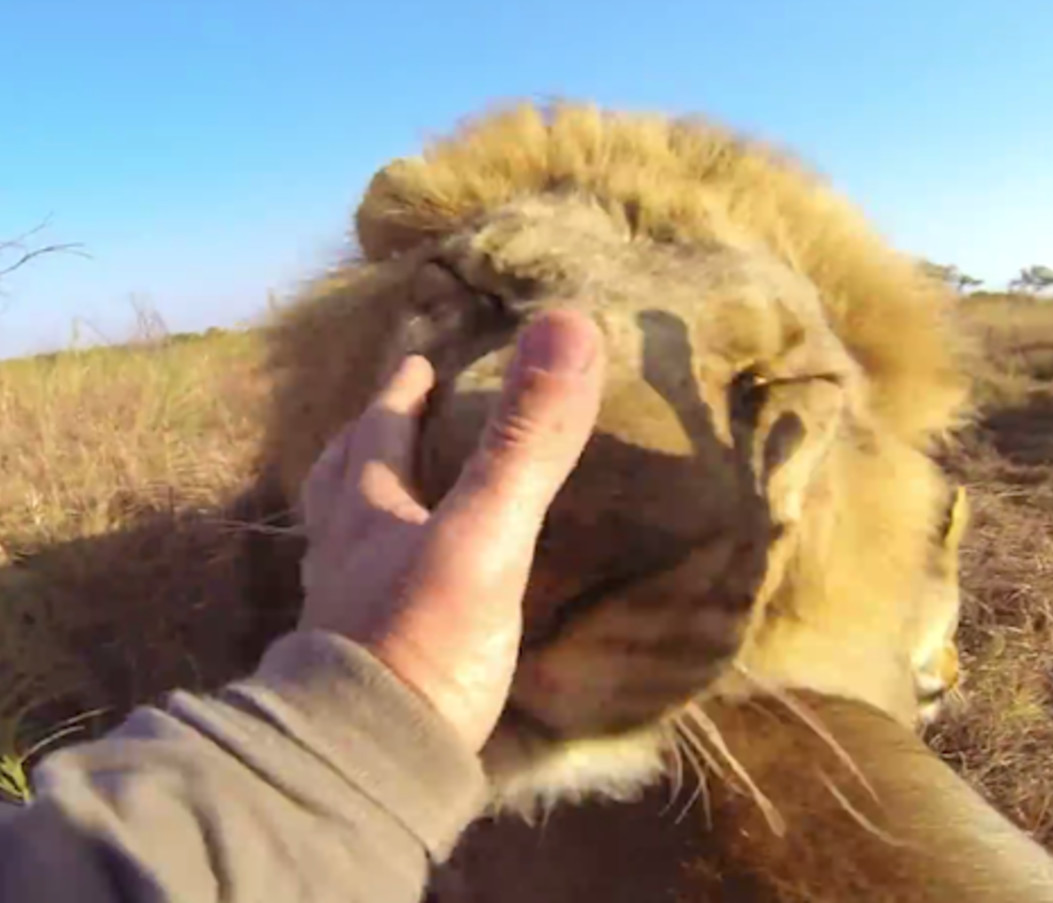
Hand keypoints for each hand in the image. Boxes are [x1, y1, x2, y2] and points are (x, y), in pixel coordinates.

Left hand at [296, 310, 604, 750]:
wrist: (365, 765)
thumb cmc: (419, 637)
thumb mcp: (485, 533)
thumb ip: (526, 441)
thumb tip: (569, 325)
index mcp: (367, 510)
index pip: (379, 431)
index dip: (401, 392)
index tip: (419, 359)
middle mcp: (345, 554)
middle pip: (344, 480)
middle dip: (368, 442)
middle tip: (390, 419)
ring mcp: (346, 614)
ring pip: (345, 541)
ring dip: (365, 508)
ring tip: (392, 498)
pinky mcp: (365, 668)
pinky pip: (366, 600)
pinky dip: (383, 577)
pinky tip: (406, 594)